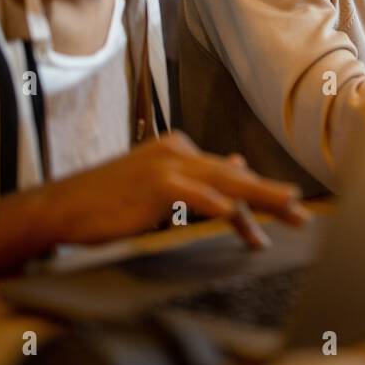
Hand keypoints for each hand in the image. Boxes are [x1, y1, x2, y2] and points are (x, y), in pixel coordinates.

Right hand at [37, 131, 308, 246]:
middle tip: (302, 211)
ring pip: (224, 181)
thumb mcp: (159, 184)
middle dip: (271, 195)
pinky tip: (234, 214)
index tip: (287, 212)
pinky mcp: (153, 183)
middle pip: (235, 175)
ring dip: (258, 198)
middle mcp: (178, 152)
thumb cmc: (108, 201)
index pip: (229, 175)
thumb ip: (198, 177)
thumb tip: (240, 165)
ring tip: (286, 209)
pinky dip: (215, 203)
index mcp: (180, 150)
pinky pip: (192, 193)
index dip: (259, 196)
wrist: (61, 207)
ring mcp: (166, 165)